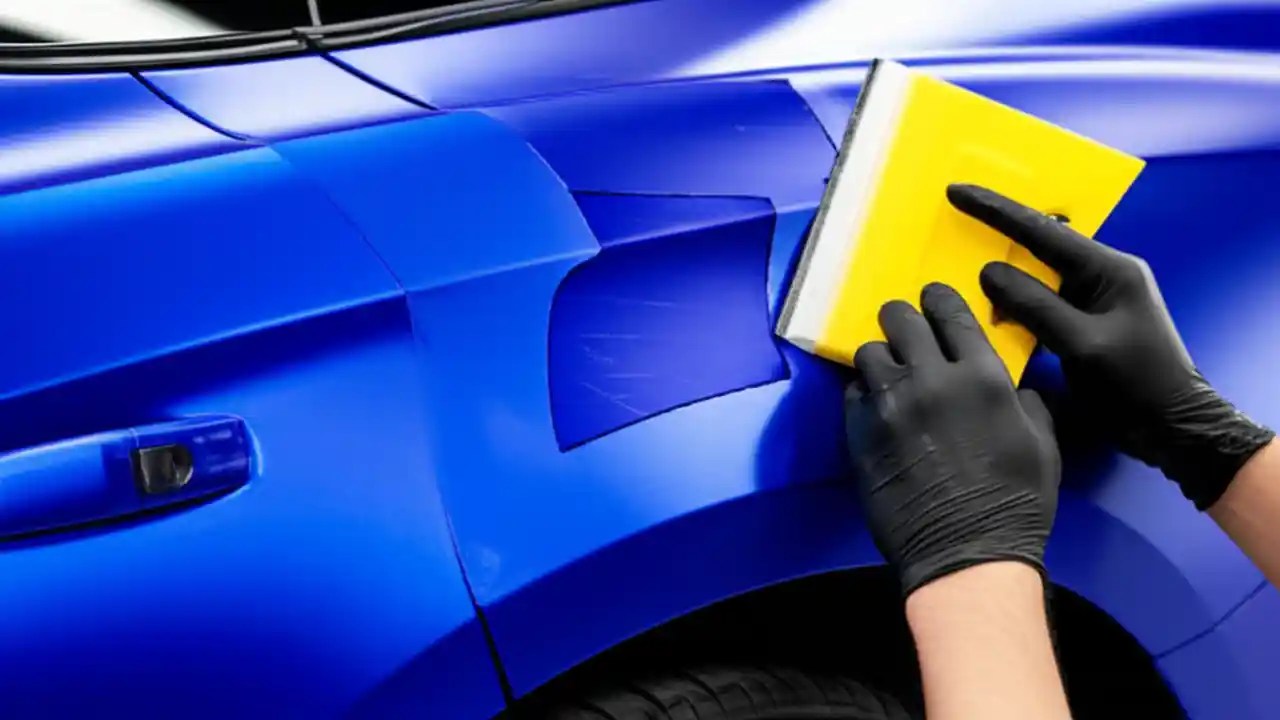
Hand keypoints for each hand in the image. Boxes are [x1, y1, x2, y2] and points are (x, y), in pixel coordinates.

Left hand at [845, 284, 1059, 595]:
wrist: (966, 554)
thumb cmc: (1016, 503)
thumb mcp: (1043, 444)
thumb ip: (1024, 402)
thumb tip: (1011, 386)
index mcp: (982, 377)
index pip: (951, 313)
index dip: (939, 298)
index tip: (932, 296)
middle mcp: (931, 380)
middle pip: (901, 321)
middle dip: (901, 319)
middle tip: (902, 326)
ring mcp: (890, 405)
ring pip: (870, 352)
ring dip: (880, 357)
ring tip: (888, 370)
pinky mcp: (860, 433)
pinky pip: (853, 392)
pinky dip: (864, 393)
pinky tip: (876, 404)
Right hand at [949, 183, 1274, 509]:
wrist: (1173, 428)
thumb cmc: (1135, 385)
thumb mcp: (1081, 344)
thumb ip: (1035, 305)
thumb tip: (989, 273)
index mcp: (1109, 269)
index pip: (1043, 231)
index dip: (996, 210)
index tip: (956, 192)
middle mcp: (1102, 275)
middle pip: (1040, 245)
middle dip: (997, 233)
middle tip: (953, 220)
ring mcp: (1094, 299)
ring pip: (1038, 274)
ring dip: (1003, 274)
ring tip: (961, 267)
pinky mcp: (1085, 323)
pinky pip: (1041, 301)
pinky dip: (1014, 303)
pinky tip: (990, 311)